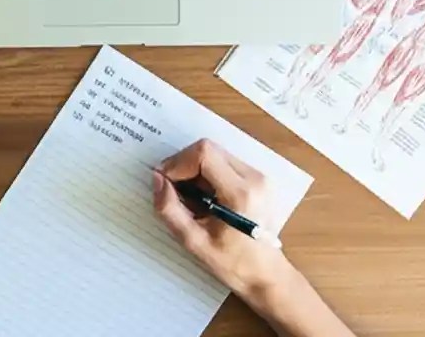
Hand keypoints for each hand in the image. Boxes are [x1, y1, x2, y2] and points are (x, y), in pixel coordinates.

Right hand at [152, 140, 289, 298]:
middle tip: (174, 190)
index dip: (177, 163)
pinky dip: (208, 174)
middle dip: (184, 165)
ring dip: (195, 170)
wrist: (267, 274)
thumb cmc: (234, 264)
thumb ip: (170, 209)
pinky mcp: (259, 179)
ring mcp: (260, 176)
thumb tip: (157, 180)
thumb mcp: (194, 242)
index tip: (165, 182)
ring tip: (191, 198)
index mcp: (240, 193)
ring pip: (216, 153)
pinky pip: (225, 162)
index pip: (204, 153)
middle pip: (209, 149)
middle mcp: (254, 178)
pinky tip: (206, 198)